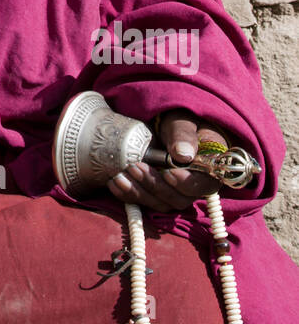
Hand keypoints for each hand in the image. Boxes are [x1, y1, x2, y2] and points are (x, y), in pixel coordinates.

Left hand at [106, 110, 228, 212]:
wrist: (167, 124)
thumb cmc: (181, 120)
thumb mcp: (183, 120)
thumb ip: (184, 134)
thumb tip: (183, 154)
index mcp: (209, 168)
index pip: (203, 185)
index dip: (186, 183)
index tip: (168, 172)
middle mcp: (194, 185)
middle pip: (179, 199)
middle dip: (155, 186)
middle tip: (135, 167)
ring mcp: (174, 192)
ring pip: (161, 204)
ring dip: (139, 192)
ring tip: (120, 175)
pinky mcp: (157, 193)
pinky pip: (145, 202)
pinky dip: (129, 195)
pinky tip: (114, 183)